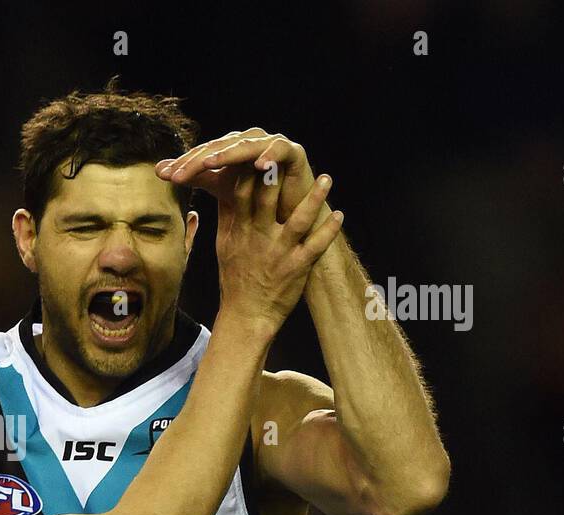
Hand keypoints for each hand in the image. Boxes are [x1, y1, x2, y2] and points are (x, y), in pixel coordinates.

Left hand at [157, 128, 324, 227]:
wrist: (289, 216)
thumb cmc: (255, 201)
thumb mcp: (222, 189)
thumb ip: (196, 177)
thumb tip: (160, 170)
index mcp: (231, 147)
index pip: (203, 153)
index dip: (184, 163)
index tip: (163, 175)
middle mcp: (250, 140)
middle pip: (220, 147)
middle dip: (198, 160)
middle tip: (179, 174)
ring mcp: (271, 143)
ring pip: (246, 145)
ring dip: (229, 153)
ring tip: (211, 163)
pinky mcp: (294, 151)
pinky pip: (280, 150)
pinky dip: (269, 155)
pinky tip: (259, 165)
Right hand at [214, 165, 342, 337]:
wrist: (246, 316)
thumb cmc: (235, 278)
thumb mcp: (224, 245)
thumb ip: (228, 216)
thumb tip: (225, 186)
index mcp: (239, 229)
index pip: (241, 191)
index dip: (249, 168)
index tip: (260, 149)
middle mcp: (258, 237)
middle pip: (267, 198)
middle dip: (277, 174)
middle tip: (288, 152)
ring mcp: (279, 252)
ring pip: (298, 219)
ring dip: (315, 198)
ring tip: (327, 179)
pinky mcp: (297, 267)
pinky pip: (316, 245)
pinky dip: (329, 230)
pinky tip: (340, 215)